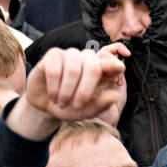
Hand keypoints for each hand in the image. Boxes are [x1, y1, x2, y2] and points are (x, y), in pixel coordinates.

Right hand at [10, 44, 128, 139]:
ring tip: (62, 103)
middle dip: (85, 91)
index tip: (120, 68)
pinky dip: (54, 87)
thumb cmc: (69, 106)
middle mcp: (85, 59)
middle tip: (77, 106)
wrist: (46, 106)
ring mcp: (69, 54)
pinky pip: (55, 70)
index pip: (110, 63)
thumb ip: (101, 104)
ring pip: (73, 70)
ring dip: (66, 92)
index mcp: (99, 70)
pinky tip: (53, 95)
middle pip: (92, 67)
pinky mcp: (53, 55)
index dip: (114, 64)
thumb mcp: (86, 111)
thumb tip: (114, 96)